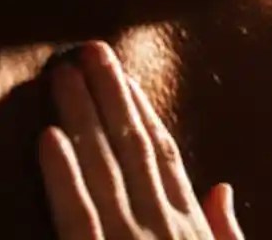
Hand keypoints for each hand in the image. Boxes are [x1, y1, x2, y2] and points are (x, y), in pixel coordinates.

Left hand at [39, 41, 243, 239]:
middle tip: (90, 50)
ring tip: (64, 74)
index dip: (142, 113)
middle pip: (134, 147)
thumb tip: (222, 188)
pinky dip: (63, 177)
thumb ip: (223, 230)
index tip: (124, 77)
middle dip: (111, 94)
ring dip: (82, 116)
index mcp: (189, 224)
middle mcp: (161, 225)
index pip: (164, 156)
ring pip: (103, 169)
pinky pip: (78, 217)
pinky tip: (48, 137)